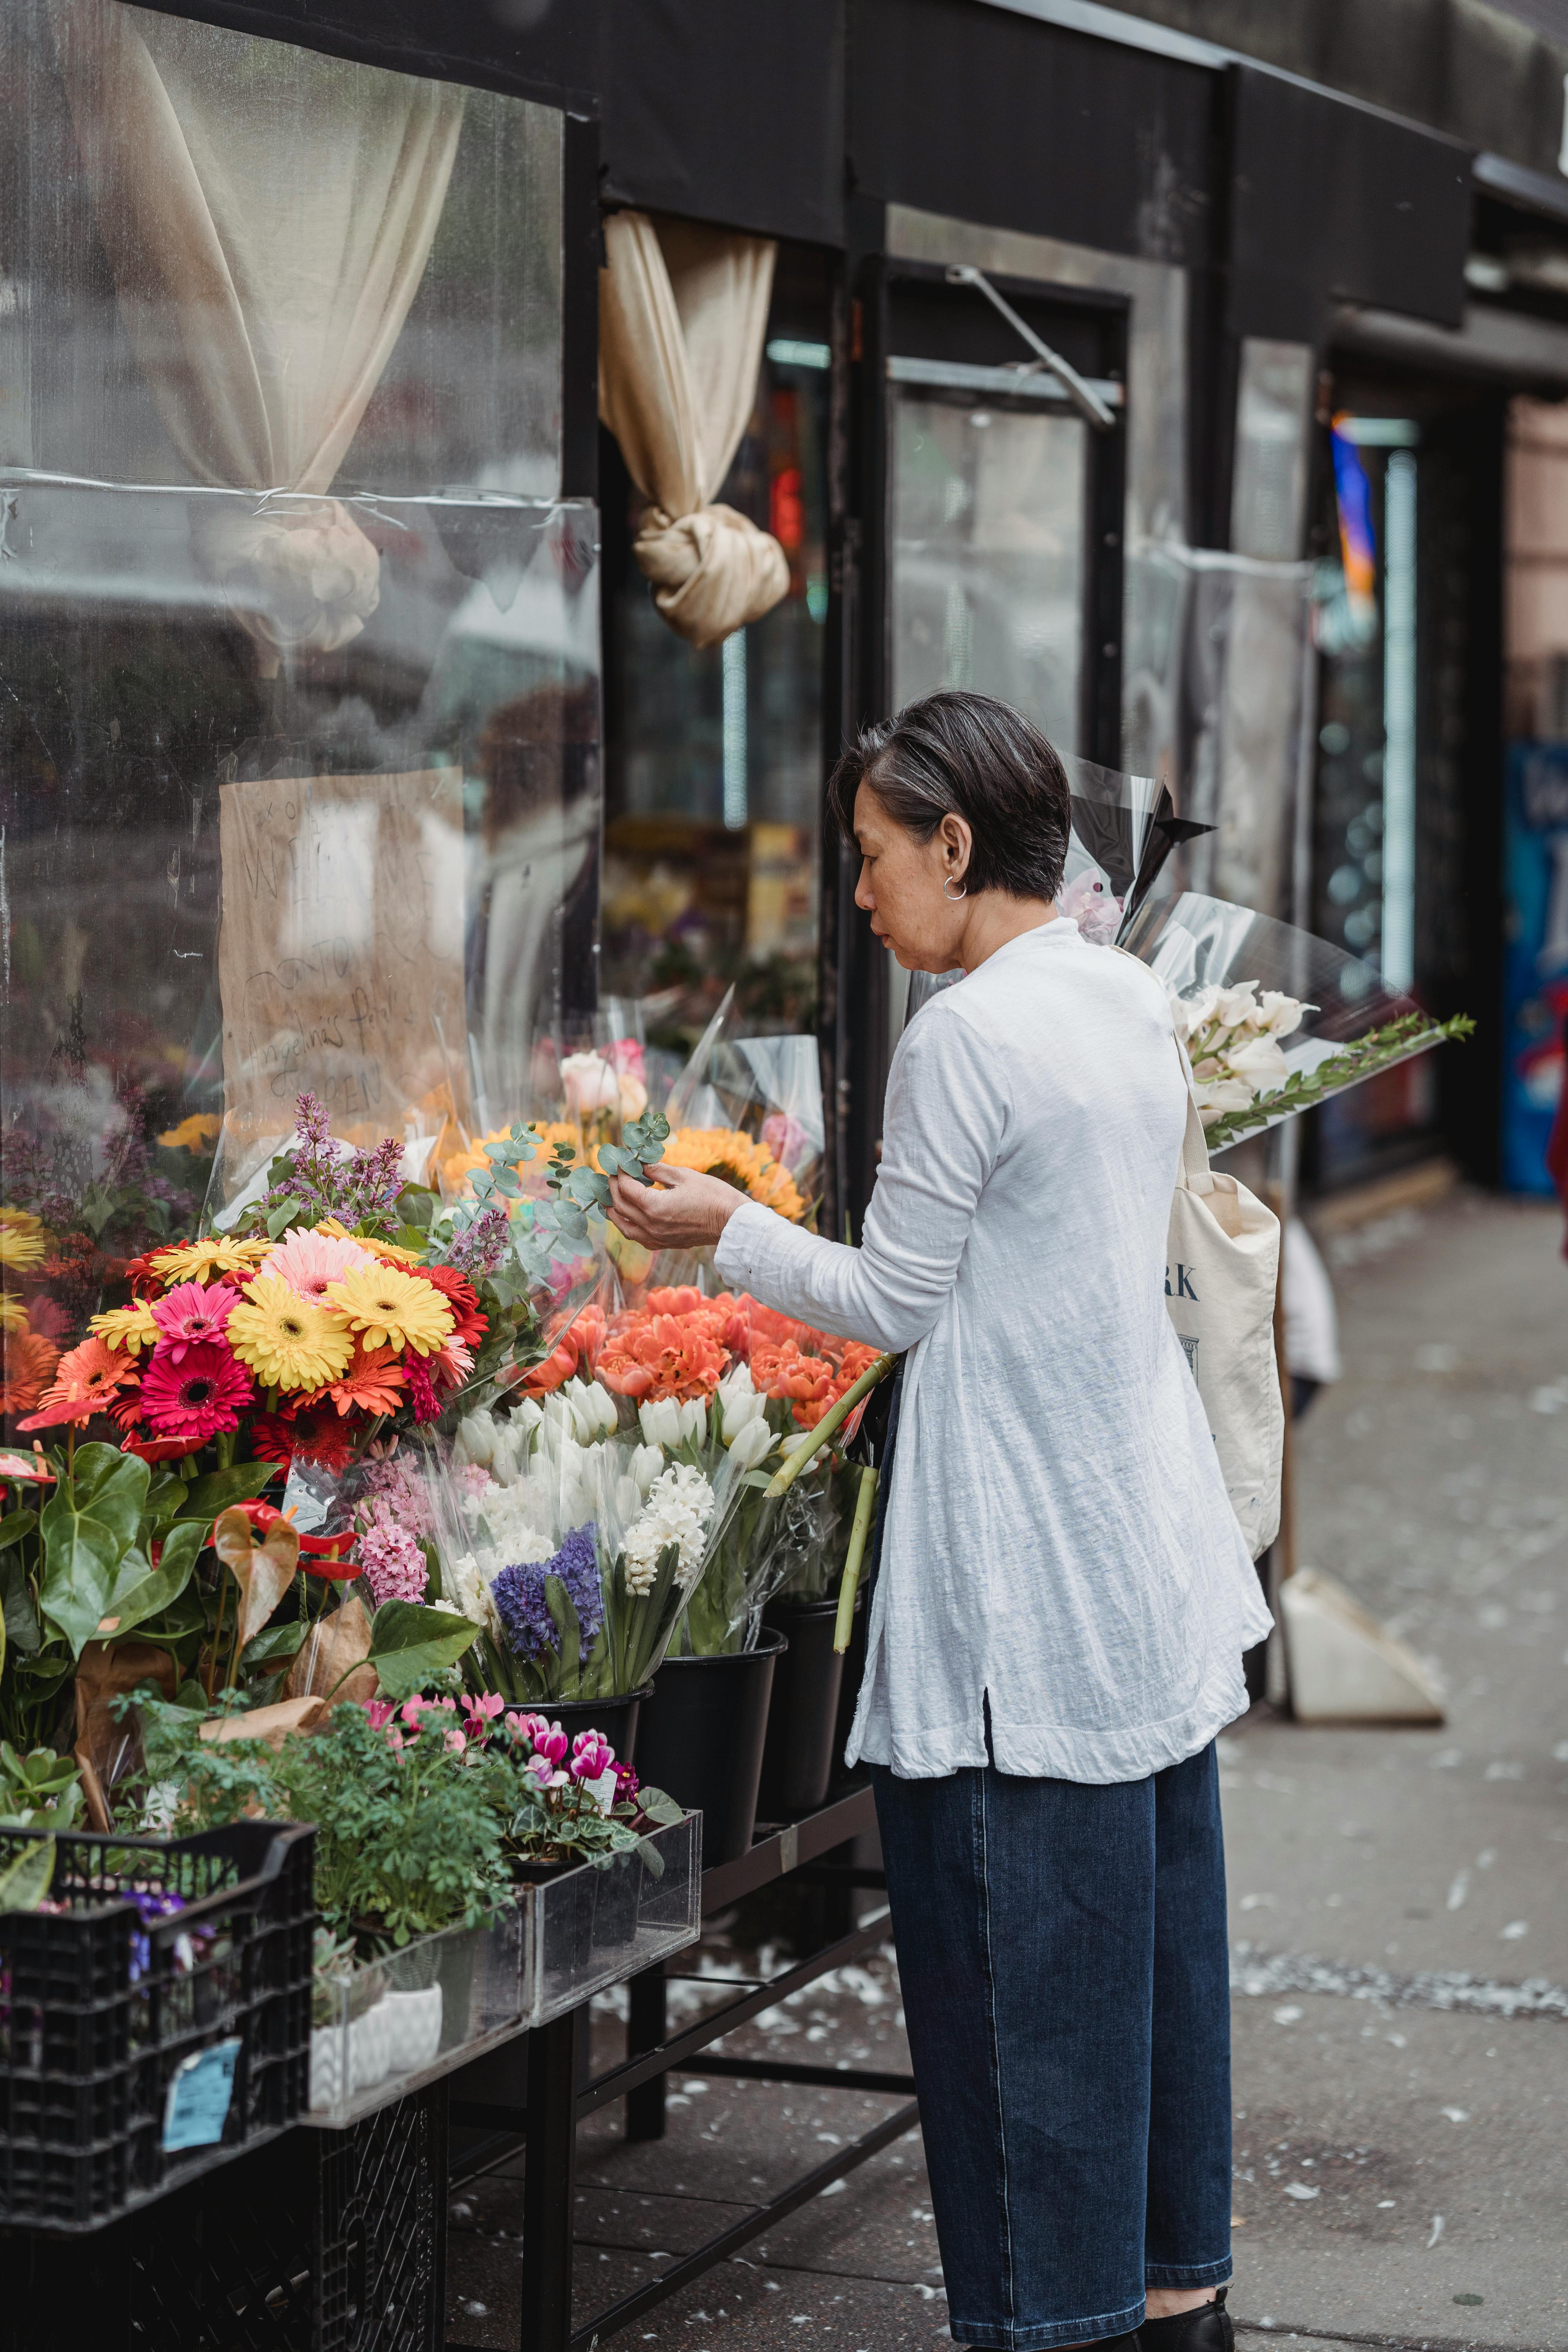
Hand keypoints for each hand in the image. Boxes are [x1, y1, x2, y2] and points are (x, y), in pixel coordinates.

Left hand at [608, 1162, 746, 1250]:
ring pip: (624, 1227)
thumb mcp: (684, 1175)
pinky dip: (627, 1226)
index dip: (620, 1172)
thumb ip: (657, 1170)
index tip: (620, 1161)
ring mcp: (657, 1238)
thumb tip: (639, 1163)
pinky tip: (627, 1218)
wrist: (732, 1222)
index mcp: (654, 1207)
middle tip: (612, 1174)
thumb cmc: (712, 1196)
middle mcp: (651, 1226)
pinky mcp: (664, 1244)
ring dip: (613, 1211)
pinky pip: (637, 1238)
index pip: (626, 1188)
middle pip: (620, 1206)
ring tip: (608, 1198)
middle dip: (613, 1187)